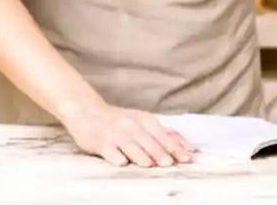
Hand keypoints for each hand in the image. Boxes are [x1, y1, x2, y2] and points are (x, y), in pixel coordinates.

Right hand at [60, 103, 193, 166]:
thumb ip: (164, 135)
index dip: (175, 146)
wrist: (88, 112)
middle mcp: (132, 126)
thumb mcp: (143, 122)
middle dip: (159, 151)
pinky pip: (109, 151)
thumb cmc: (121, 121)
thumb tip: (188, 148)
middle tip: (169, 163)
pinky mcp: (101, 143)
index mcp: (145, 120)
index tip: (186, 157)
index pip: (163, 134)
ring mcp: (116, 134)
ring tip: (149, 164)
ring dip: (140, 154)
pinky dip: (116, 156)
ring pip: (130, 145)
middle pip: (148, 140)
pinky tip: (122, 162)